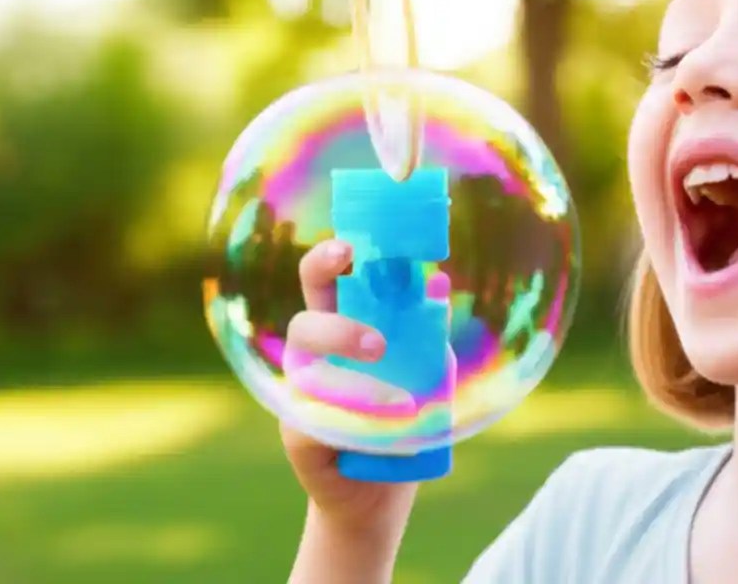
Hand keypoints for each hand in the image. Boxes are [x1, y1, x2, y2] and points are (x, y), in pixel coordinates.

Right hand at [282, 239, 418, 538]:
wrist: (380, 489)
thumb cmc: (401, 419)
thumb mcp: (425, 370)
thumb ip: (427, 331)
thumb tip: (439, 283)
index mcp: (337, 326)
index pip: (322, 282)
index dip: (327, 259)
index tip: (349, 247)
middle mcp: (311, 356)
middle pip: (304, 324)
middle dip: (337, 329)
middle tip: (379, 346)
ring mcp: (299, 396)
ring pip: (311, 376)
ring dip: (358, 388)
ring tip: (402, 404)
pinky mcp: (298, 434)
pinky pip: (318, 422)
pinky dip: (356, 426)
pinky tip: (384, 436)